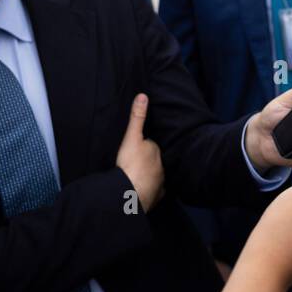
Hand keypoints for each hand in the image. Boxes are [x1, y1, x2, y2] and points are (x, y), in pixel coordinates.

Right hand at [116, 94, 163, 211]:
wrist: (129, 193)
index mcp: (156, 150)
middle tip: (135, 163)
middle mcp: (162, 166)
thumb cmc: (130, 163)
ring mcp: (160, 182)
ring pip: (156, 175)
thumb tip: (143, 96)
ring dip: (149, 175)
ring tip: (138, 176)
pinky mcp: (156, 196)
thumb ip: (137, 117)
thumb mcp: (131, 137)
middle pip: (154, 160)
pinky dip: (150, 190)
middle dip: (148, 161)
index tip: (136, 149)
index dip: (144, 146)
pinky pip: (155, 192)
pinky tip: (144, 190)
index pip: (151, 145)